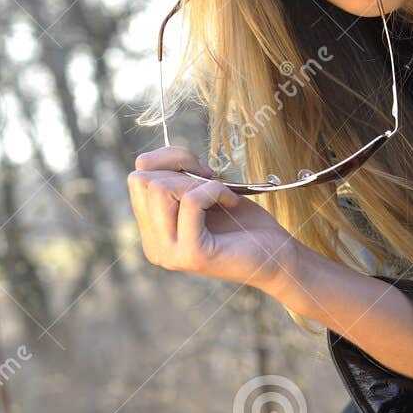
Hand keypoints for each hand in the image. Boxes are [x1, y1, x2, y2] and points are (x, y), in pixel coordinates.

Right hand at [127, 147, 298, 294]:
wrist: (276, 255)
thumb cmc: (242, 222)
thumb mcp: (201, 193)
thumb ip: (173, 178)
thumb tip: (157, 158)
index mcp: (152, 232)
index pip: (136, 179)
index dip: (168, 161)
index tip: (199, 170)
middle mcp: (154, 246)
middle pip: (142, 180)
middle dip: (179, 165)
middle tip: (211, 177)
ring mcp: (169, 253)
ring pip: (160, 188)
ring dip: (196, 180)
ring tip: (220, 192)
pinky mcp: (192, 254)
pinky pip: (191, 201)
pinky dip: (215, 190)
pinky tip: (232, 201)